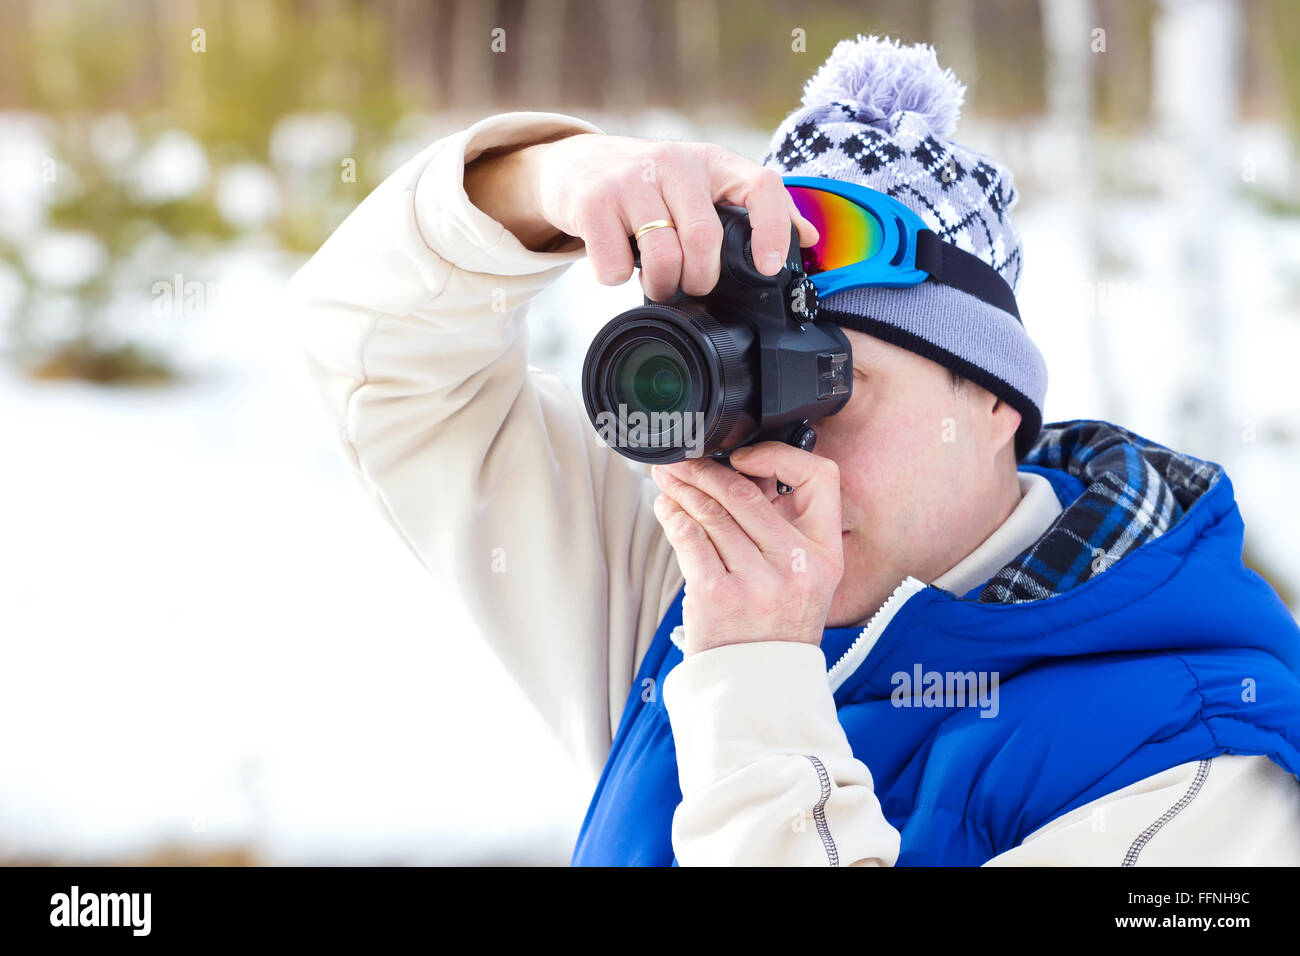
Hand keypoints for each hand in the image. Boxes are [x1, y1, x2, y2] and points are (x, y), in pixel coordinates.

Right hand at [468, 130, 817, 301]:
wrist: (578, 165)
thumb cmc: (652, 186)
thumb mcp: (704, 185)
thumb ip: (751, 208)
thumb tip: (809, 239)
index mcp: (713, 162)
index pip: (761, 186)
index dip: (773, 230)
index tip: (769, 269)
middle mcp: (675, 163)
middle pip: (705, 238)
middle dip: (701, 280)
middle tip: (692, 288)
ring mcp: (631, 180)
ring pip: (662, 255)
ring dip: (662, 286)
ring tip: (658, 284)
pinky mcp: (592, 201)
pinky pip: (615, 263)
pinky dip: (617, 278)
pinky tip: (618, 266)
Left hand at [650, 443, 844, 656]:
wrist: (758, 688)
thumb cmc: (775, 628)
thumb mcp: (802, 578)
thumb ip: (783, 528)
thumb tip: (736, 472)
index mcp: (826, 555)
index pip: (821, 478)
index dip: (780, 456)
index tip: (746, 458)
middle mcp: (797, 565)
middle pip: (745, 493)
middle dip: (705, 471)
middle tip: (684, 462)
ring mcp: (757, 581)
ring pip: (711, 514)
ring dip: (682, 490)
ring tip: (669, 482)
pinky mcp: (718, 595)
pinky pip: (690, 538)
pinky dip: (673, 517)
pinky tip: (667, 510)